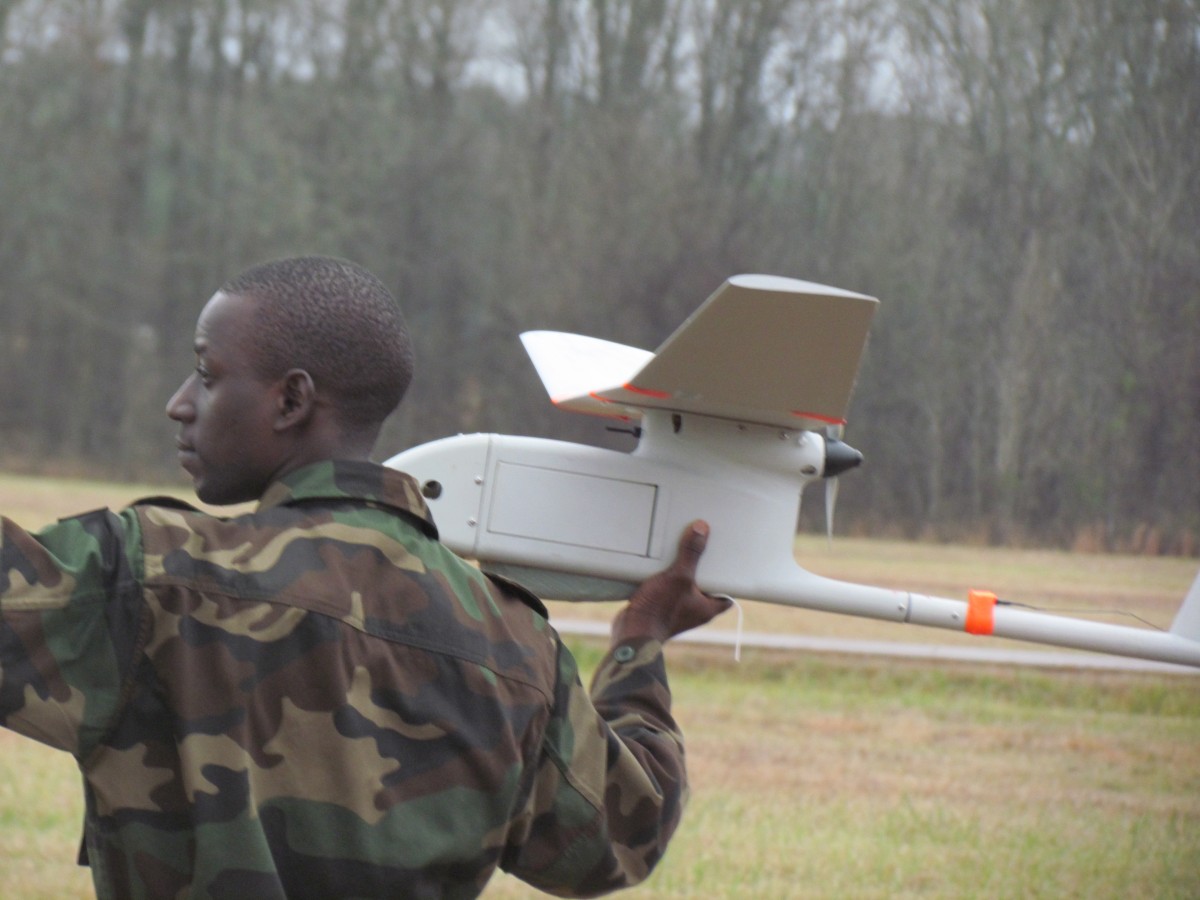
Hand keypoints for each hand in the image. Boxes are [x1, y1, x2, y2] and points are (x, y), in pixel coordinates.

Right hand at [611, 521, 732, 645]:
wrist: (632, 632)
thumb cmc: (660, 610)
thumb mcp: (679, 577)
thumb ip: (691, 554)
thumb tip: (702, 529)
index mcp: (708, 608)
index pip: (727, 594)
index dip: (729, 579)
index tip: (728, 562)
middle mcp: (695, 611)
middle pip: (705, 586)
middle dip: (703, 569)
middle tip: (702, 549)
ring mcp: (677, 610)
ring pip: (685, 587)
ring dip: (682, 572)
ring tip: (680, 551)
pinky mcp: (660, 607)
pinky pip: (668, 589)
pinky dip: (666, 578)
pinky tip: (659, 564)